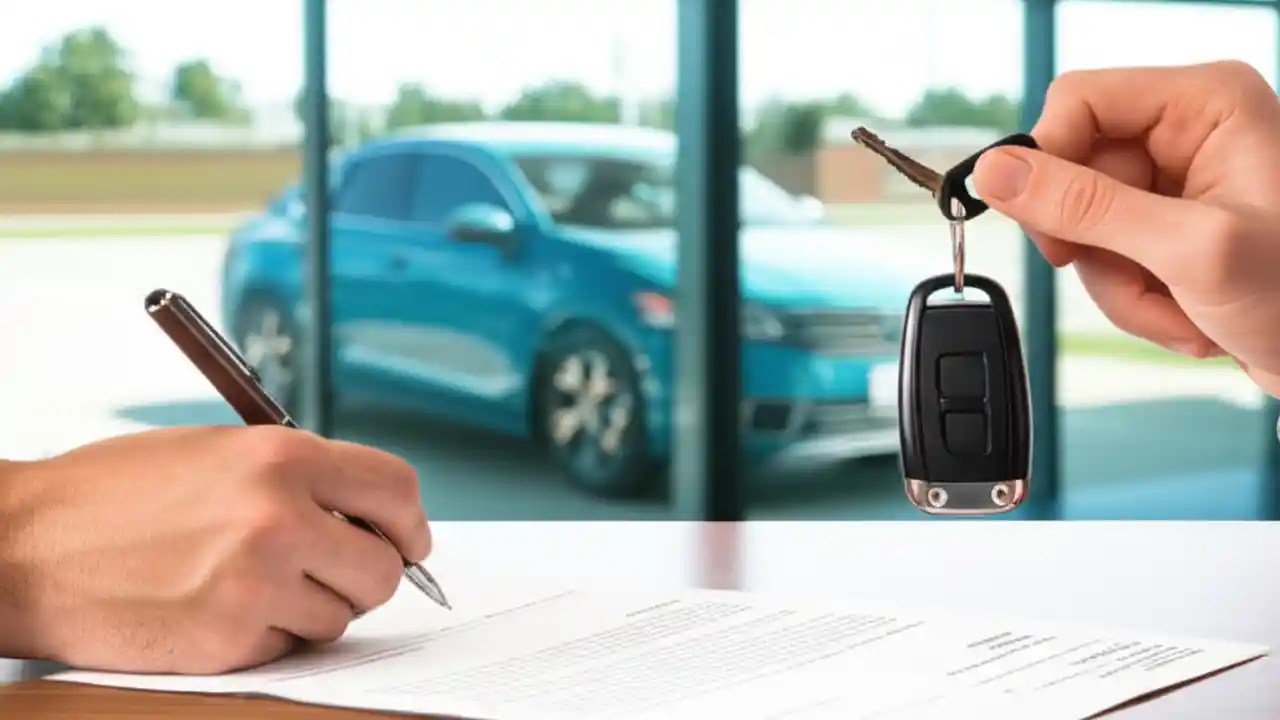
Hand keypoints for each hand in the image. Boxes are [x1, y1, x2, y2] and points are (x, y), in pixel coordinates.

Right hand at [0, 426, 428, 673]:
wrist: (25, 544)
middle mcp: (279, 516)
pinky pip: (290, 648)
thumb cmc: (117, 493)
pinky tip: (218, 608)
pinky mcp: (228, 641)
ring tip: (253, 583)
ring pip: (342, 616)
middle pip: (384, 567)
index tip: (407, 541)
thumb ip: (305, 479)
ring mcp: (255, 583)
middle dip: (366, 574)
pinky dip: (268, 636)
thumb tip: (376, 518)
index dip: (408, 522)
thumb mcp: (223, 453)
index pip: (396, 490)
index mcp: (284, 456)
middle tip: (331, 571)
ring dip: (313, 608)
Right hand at [972, 60, 1279, 396]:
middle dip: (1098, 245)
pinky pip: (1104, 257)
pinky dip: (1133, 298)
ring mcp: (1174, 183)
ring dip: (1120, 284)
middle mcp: (1188, 132)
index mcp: (1206, 103)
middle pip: (1073, 173)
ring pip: (1083, 225)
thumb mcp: (1188, 250)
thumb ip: (1085, 207)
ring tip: (1179, 307)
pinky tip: (1183, 312)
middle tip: (1137, 278)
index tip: (1049, 226)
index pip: (1078, 101)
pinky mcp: (1165, 227)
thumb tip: (996, 173)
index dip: (1048, 161)